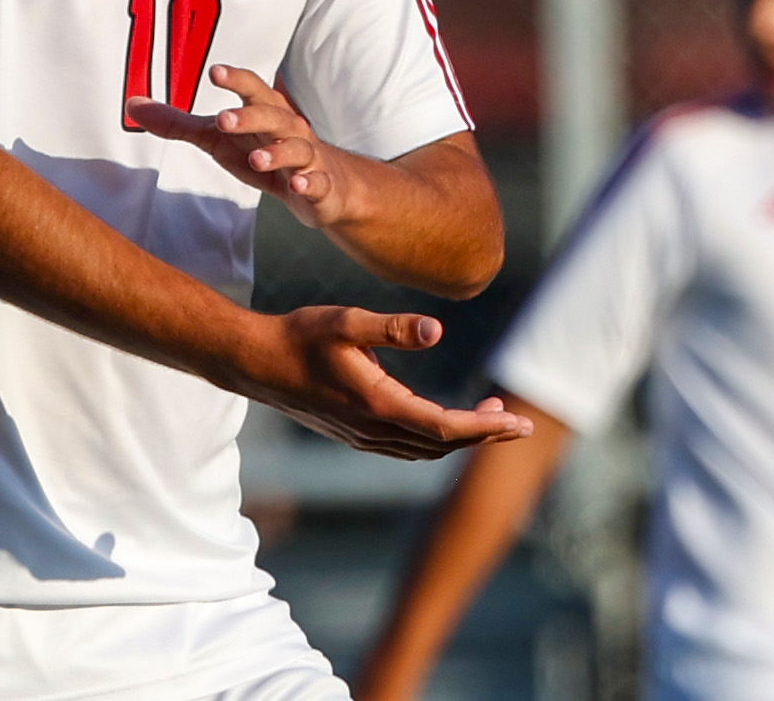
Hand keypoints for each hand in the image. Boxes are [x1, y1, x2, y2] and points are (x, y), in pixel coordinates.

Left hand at [129, 64, 341, 227]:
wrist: (324, 188)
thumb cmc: (265, 152)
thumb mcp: (218, 139)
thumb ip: (178, 123)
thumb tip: (132, 105)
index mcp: (265, 111)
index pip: (252, 88)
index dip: (235, 78)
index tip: (214, 71)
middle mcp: (290, 129)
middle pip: (274, 115)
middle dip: (250, 116)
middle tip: (222, 119)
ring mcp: (308, 158)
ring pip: (297, 149)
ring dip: (278, 152)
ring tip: (256, 159)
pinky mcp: (320, 186)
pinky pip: (317, 182)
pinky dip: (309, 183)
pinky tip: (297, 186)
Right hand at [249, 305, 530, 457]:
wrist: (254, 362)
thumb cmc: (299, 336)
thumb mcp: (347, 323)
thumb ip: (393, 328)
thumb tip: (438, 331)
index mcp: (378, 405)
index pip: (445, 427)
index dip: (486, 428)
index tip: (519, 421)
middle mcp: (372, 429)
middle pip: (441, 444)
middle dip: (483, 436)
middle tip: (518, 422)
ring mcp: (360, 436)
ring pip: (423, 450)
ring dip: (459, 438)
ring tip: (489, 418)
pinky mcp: (352, 433)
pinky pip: (404, 448)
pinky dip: (433, 440)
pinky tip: (441, 424)